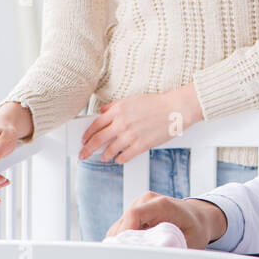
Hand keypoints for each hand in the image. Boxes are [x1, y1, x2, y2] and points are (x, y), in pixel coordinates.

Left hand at [78, 85, 201, 163]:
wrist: (175, 109)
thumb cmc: (157, 104)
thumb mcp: (132, 99)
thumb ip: (115, 105)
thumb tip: (103, 111)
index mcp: (118, 110)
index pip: (96, 124)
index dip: (87, 134)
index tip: (84, 140)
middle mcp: (122, 122)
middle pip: (98, 139)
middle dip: (87, 150)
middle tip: (83, 155)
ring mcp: (131, 135)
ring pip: (110, 150)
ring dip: (104, 156)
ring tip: (103, 158)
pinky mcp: (141, 145)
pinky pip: (124, 156)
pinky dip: (119, 159)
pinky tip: (118, 159)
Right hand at [107, 192, 226, 249]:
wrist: (197, 216)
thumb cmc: (195, 228)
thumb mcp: (189, 240)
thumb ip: (172, 248)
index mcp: (161, 204)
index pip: (133, 215)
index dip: (125, 234)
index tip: (125, 252)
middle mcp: (146, 200)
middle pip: (122, 224)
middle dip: (124, 244)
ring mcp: (138, 204)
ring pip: (119, 228)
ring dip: (125, 243)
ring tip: (140, 253)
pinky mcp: (133, 212)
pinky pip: (122, 229)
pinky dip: (126, 240)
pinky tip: (139, 247)